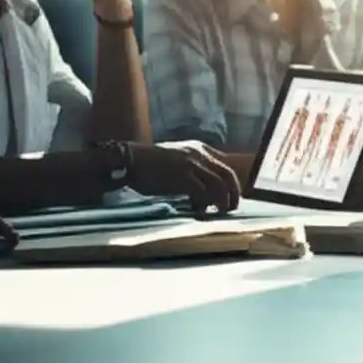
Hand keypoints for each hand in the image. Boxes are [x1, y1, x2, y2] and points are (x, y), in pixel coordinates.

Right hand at [127, 142, 241, 213]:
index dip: (232, 185)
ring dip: (221, 201)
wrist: (129, 160)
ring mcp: (191, 163)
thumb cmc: (150, 166)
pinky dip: (203, 204)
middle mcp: (199, 154)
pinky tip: (198, 211)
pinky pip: (202, 192)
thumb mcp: (178, 162)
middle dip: (233, 194)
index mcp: (200, 149)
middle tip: (231, 209)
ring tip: (218, 212)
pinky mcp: (181, 175)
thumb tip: (206, 196)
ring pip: (219, 184)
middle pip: (228, 175)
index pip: (226, 166)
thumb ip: (194, 172)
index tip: (231, 198)